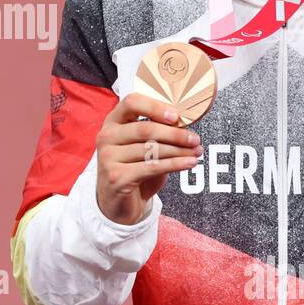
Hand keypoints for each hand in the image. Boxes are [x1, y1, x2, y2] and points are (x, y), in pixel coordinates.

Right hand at [94, 93, 202, 225]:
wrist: (119, 202)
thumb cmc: (134, 168)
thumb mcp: (142, 146)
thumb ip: (156, 132)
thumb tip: (186, 125)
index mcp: (113, 122)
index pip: (131, 102)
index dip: (155, 107)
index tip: (176, 116)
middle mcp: (107, 136)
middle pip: (145, 128)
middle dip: (175, 134)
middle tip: (195, 139)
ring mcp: (108, 157)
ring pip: (151, 149)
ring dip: (179, 151)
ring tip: (196, 152)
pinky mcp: (116, 177)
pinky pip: (152, 167)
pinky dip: (175, 164)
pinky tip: (189, 163)